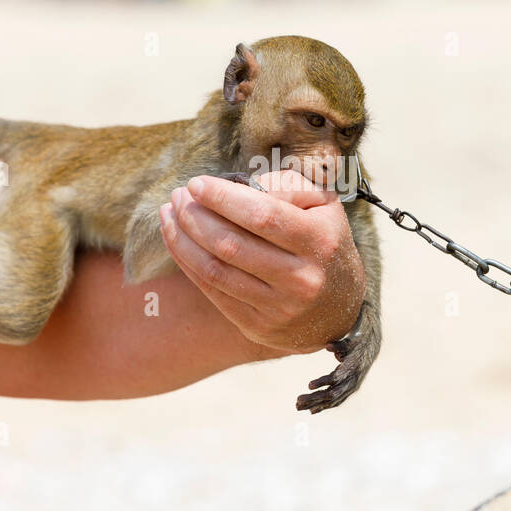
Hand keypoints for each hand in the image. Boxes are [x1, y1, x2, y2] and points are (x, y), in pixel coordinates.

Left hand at [159, 170, 364, 353]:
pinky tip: (176, 240)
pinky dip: (187, 263)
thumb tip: (240, 185)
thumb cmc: (323, 242)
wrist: (340, 308)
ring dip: (183, 239)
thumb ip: (287, 185)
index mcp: (319, 242)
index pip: (263, 216)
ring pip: (216, 270)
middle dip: (196, 216)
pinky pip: (212, 292)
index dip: (223, 198)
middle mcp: (301, 279)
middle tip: (178, 195)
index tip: (196, 183)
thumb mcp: (322, 205)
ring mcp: (278, 308)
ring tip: (170, 213)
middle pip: (232, 244)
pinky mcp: (257, 327)